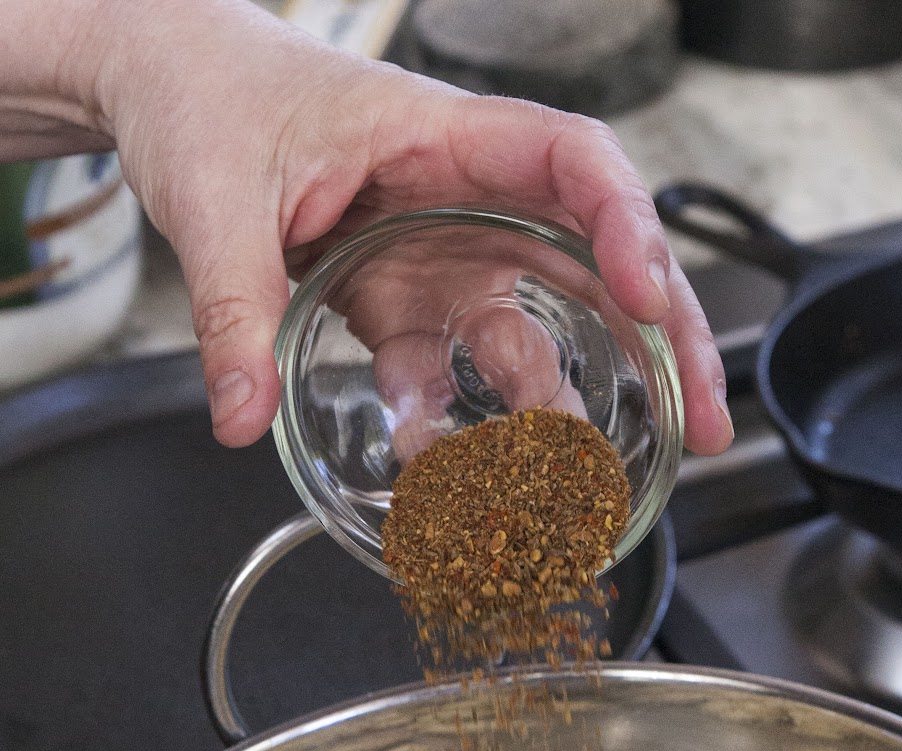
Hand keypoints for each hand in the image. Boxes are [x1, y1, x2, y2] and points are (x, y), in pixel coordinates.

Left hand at [4, 0, 731, 455]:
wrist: (174, 91)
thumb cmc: (213, 98)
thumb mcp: (216, 197)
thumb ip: (234, 307)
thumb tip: (242, 414)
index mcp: (445, 138)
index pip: (574, 162)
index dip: (628, 223)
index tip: (648, 292)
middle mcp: (465, 202)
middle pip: (595, 261)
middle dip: (661, 341)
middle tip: (703, 421)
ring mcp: (441, 259)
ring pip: (532, 335)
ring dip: (561, 412)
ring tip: (587, 484)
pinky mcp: (404, 306)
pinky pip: (445, 375)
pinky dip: (455, 431)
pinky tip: (455, 483)